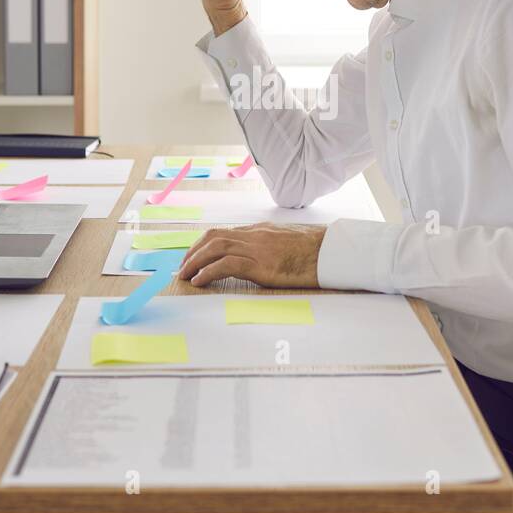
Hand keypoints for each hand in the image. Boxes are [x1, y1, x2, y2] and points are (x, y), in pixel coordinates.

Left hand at [177, 223, 325, 287]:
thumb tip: (261, 255)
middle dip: (193, 252)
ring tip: (185, 276)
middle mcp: (254, 235)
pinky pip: (226, 265)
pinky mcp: (261, 264)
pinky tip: (199, 281)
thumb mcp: (288, 242)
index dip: (203, 245)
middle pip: (213, 238)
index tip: (193, 257)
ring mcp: (257, 248)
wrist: (330, 251)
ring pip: (215, 248)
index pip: (223, 233)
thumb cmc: (314, 250)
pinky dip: (208, 272)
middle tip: (182, 269)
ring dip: (195, 262)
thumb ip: (270, 245)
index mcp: (259, 230)